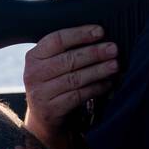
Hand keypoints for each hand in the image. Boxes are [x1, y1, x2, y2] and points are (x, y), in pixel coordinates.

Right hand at [22, 24, 118, 148]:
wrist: (44, 118)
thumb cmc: (55, 83)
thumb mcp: (52, 64)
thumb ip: (66, 50)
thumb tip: (99, 33)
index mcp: (33, 57)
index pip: (56, 40)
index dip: (79, 34)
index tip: (100, 31)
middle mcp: (32, 74)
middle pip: (67, 59)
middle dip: (94, 53)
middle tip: (114, 49)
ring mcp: (40, 93)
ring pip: (74, 78)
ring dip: (98, 70)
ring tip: (115, 65)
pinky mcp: (50, 110)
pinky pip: (78, 95)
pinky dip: (95, 88)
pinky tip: (108, 83)